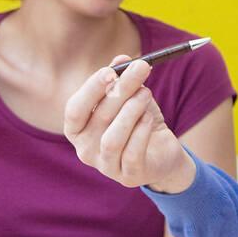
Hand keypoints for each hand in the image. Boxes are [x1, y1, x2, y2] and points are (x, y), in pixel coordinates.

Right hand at [63, 55, 194, 192]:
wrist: (162, 153)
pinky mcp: (127, 177)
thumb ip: (122, 80)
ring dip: (131, 111)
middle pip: (99, 117)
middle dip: (122, 90)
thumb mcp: (130, 97)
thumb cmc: (138, 122)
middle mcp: (85, 150)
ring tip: (146, 93)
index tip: (110, 71)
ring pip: (112, 138)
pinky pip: (132, 153)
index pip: (75, 109)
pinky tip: (149, 118)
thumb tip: (122, 59)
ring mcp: (105, 167)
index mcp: (78, 129)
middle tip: (142, 68)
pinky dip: (141, 132)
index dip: (91, 90)